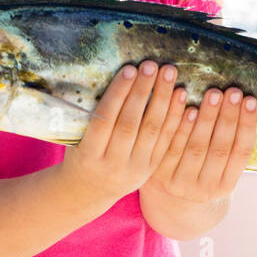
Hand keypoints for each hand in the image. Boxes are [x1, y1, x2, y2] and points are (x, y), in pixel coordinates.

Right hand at [60, 60, 186, 204]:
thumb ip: (90, 114)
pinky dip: (176, 117)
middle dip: (142, 91)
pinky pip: (167, 141)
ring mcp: (134, 169)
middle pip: (131, 123)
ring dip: (162, 99)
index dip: (118, 93)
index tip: (129, 68)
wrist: (88, 191)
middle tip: (151, 65)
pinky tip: (181, 96)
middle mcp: (113, 164)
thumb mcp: (76, 138)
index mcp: (89, 155)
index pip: (105, 119)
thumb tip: (109, 73)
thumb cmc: (80, 154)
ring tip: (168, 73)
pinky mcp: (151, 170)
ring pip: (152, 130)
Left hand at [146, 83, 256, 205]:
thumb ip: (228, 148)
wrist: (169, 204)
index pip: (241, 153)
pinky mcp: (159, 174)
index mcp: (225, 186)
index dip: (246, 126)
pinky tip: (188, 107)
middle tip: (233, 91)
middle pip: (219, 148)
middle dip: (228, 118)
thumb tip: (243, 105)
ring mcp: (181, 183)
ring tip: (214, 94)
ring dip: (206, 119)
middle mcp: (205, 188)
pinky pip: (171, 147)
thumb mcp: (219, 174)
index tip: (251, 100)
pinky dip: (181, 127)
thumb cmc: (201, 176)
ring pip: (196, 147)